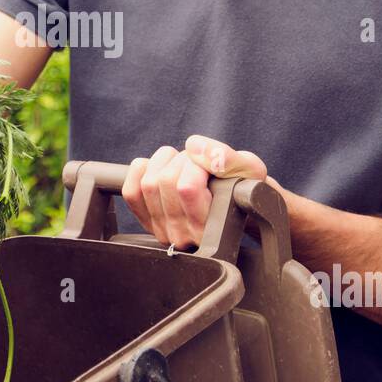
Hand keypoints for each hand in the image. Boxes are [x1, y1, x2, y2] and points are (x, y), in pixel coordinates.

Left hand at [122, 134, 267, 249]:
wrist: (239, 208)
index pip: (187, 187)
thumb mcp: (251, 170)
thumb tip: (193, 146)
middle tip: (201, 163)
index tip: (214, 164)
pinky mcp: (148, 221)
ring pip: (148, 183)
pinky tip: (162, 168)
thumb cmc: (247, 190)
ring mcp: (162, 230)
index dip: (199, 163)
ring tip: (186, 165)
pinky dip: (143, 168)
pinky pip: (131, 190)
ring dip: (166, 161)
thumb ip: (226, 158)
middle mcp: (183, 236)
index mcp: (209, 230)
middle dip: (183, 159)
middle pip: (165, 181)